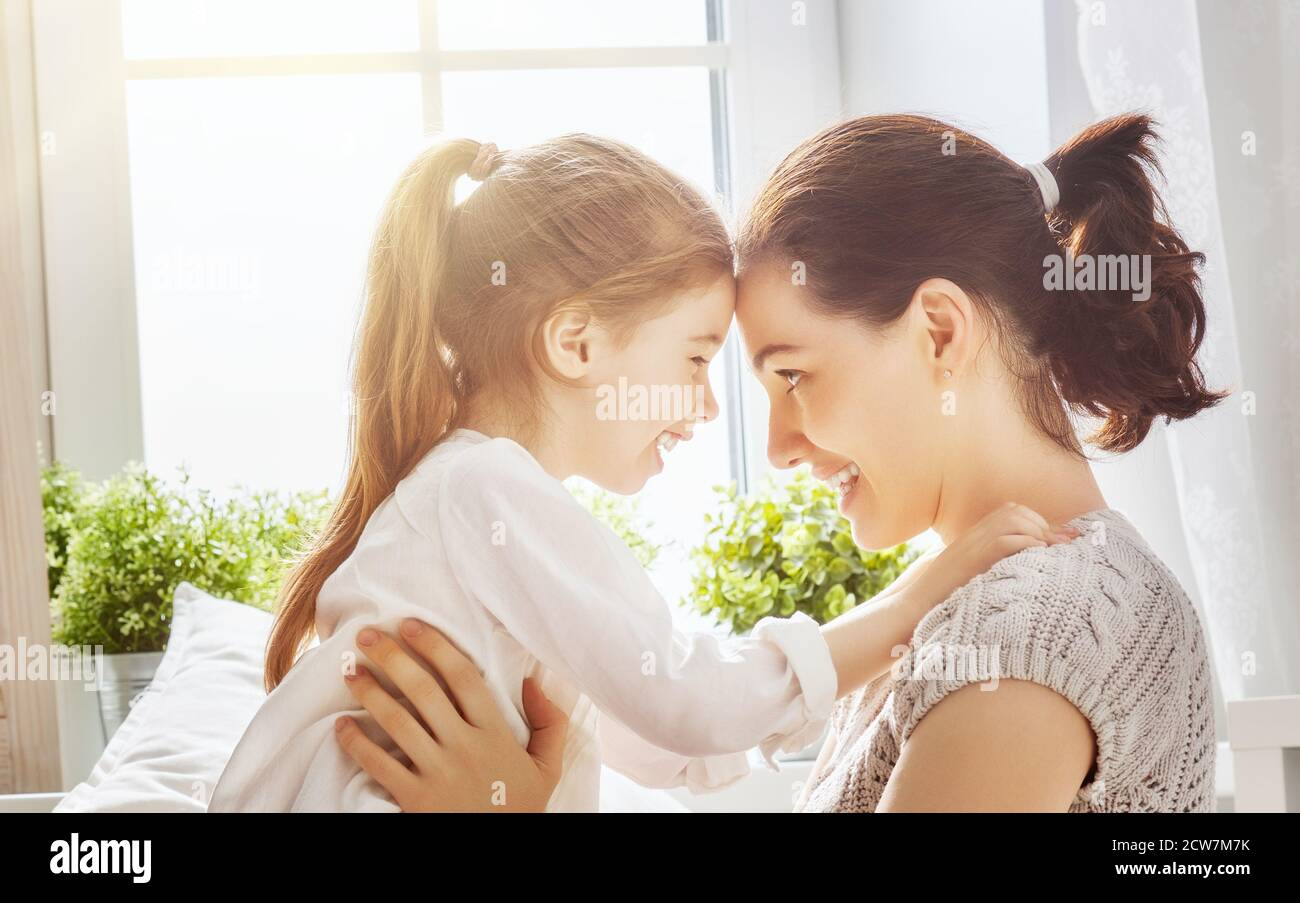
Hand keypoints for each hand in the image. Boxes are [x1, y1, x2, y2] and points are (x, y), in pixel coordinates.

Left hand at [333, 619, 567, 811]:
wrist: (502, 854)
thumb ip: (550, 722)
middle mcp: (465, 747)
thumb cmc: (520, 808)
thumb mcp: (548, 767)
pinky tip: (341, 726)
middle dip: (392, 657)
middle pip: (423, 690)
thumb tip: (535, 680)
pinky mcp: (415, 800)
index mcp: (496, 733)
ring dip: (369, 692)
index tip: (411, 625)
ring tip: (350, 670)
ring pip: (397, 722)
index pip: (463, 677)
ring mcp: (438, 773)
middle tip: (368, 635)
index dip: (435, 646)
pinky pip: (379, 765)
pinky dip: (356, 743)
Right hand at [911, 502, 1078, 607]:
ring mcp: (972, 543)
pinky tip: (1040, 554)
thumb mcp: (974, 572)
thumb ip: (995, 561)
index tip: (1067, 537)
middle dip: (1044, 525)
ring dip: (1038, 531)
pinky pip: (1005, 539)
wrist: (918, 606)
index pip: (1013, 512)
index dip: (1042, 522)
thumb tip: (1030, 562)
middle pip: (1015, 511)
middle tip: (1063, 545)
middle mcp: (973, 534)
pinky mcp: (974, 557)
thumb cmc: (946, 597)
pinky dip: (1027, 543)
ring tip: (1053, 550)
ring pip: (1013, 519)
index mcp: (975, 535)